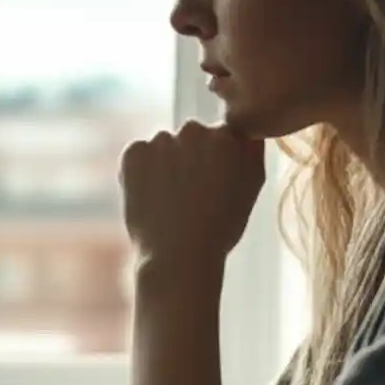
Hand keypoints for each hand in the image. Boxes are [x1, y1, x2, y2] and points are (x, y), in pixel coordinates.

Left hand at [119, 120, 265, 270]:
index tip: (212, 184)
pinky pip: (138, 154)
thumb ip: (249, 150)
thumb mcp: (250, 187)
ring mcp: (162, 140)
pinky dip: (139, 170)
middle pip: (192, 136)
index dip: (215, 160)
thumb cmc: (220, 227)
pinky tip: (150, 197)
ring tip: (169, 200)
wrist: (178, 254)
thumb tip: (240, 130)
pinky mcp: (134, 153)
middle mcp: (196, 130)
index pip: (221, 135)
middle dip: (190, 156)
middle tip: (189, 194)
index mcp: (229, 136)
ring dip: (164, 162)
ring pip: (164, 145)